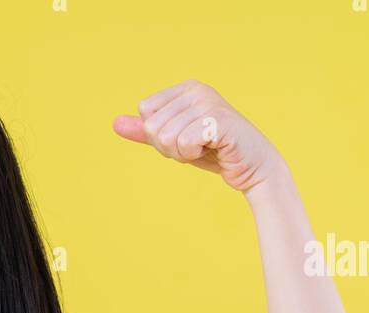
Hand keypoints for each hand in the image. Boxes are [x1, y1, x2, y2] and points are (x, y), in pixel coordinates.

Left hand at [113, 80, 285, 192]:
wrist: (253, 167)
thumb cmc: (214, 153)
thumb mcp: (175, 141)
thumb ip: (147, 132)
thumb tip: (115, 123)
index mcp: (186, 89)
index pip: (146, 112)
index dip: (158, 134)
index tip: (184, 137)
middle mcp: (197, 90)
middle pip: (153, 126)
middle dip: (169, 147)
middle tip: (196, 146)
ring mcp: (209, 103)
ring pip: (166, 137)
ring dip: (182, 153)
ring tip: (206, 148)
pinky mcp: (218, 121)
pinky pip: (183, 143)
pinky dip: (193, 155)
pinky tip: (214, 150)